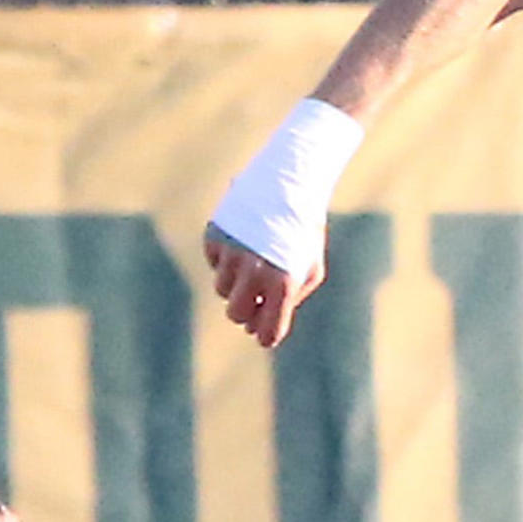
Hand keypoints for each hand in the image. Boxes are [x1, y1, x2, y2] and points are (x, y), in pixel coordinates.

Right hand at [206, 231, 321, 351]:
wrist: (289, 185)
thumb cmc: (303, 234)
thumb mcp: (309, 269)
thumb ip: (289, 301)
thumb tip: (256, 327)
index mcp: (283, 284)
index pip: (267, 330)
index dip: (265, 336)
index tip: (264, 335)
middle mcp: (255, 272)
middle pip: (235, 314)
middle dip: (245, 311)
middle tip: (254, 298)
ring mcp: (232, 254)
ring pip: (221, 290)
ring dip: (235, 283)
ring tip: (252, 262)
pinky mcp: (215, 237)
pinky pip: (213, 262)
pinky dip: (224, 259)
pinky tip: (241, 242)